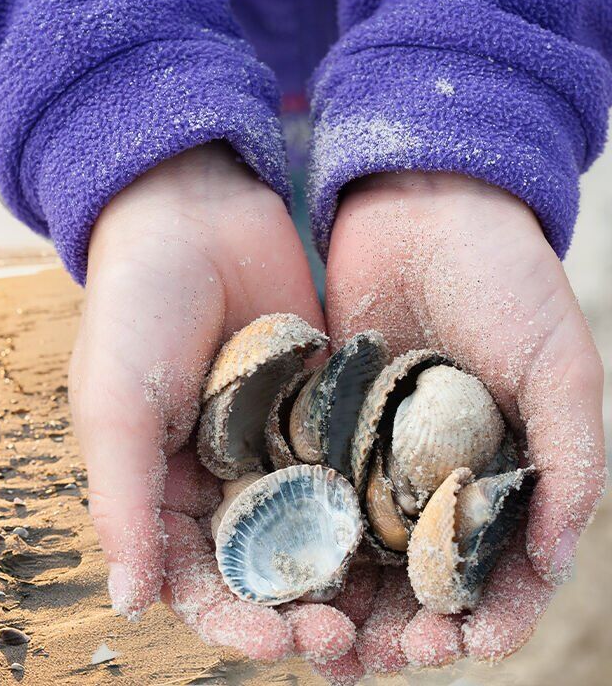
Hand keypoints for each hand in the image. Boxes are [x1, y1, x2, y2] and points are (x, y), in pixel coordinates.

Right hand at [70, 143, 356, 664]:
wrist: (195, 210)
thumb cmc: (135, 308)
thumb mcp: (113, 405)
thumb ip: (121, 503)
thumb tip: (130, 605)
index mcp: (158, 491)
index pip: (191, 581)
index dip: (228, 620)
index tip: (272, 639)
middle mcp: (217, 485)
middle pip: (260, 575)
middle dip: (293, 615)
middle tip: (334, 639)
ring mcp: (273, 455)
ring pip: (313, 540)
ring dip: (341, 582)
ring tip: (377, 612)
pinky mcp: (322, 421)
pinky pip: (350, 480)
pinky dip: (374, 516)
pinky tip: (408, 539)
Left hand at [322, 172, 605, 673]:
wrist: (423, 205)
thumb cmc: (508, 278)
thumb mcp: (561, 365)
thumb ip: (571, 460)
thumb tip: (557, 560)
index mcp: (504, 477)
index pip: (498, 572)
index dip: (485, 617)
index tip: (462, 646)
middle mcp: (434, 480)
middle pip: (417, 580)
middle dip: (400, 629)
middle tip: (374, 659)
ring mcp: (371, 459)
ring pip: (357, 554)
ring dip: (341, 604)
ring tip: (322, 641)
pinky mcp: (314, 431)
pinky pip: (304, 497)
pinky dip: (295, 541)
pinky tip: (275, 574)